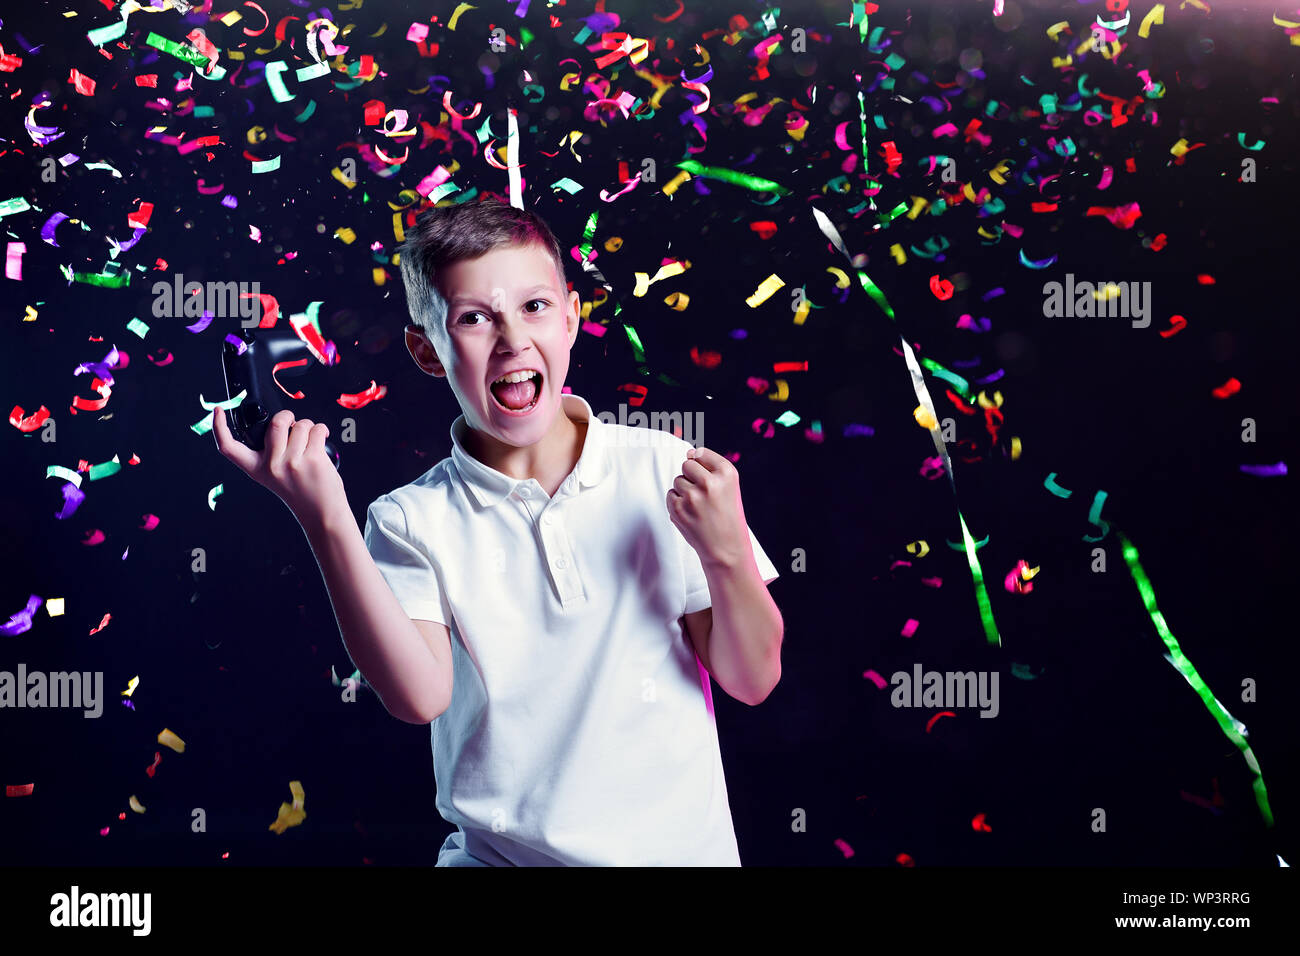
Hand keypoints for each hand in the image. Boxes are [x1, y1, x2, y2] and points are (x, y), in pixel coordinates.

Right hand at [212, 407, 348, 532]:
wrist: (322, 515)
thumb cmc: (302, 492)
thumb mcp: (275, 476)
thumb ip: (271, 454)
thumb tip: (281, 423)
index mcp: (257, 469)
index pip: (228, 448)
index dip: (219, 427)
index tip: (218, 411)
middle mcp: (272, 465)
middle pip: (275, 423)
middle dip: (287, 415)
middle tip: (293, 423)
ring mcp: (292, 462)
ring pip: (300, 425)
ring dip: (308, 426)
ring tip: (311, 441)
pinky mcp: (314, 459)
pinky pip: (316, 430)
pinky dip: (321, 430)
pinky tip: (322, 438)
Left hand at [666, 446, 751, 570]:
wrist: (726, 549)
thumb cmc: (728, 515)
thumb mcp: (730, 486)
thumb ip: (710, 466)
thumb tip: (689, 453)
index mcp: (727, 473)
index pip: (701, 453)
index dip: (703, 465)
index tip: (710, 478)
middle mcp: (710, 483)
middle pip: (686, 465)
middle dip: (691, 476)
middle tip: (704, 495)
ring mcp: (692, 496)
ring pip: (678, 480)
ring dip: (685, 491)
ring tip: (699, 507)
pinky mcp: (678, 509)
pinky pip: (671, 495)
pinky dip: (678, 503)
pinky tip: (691, 514)